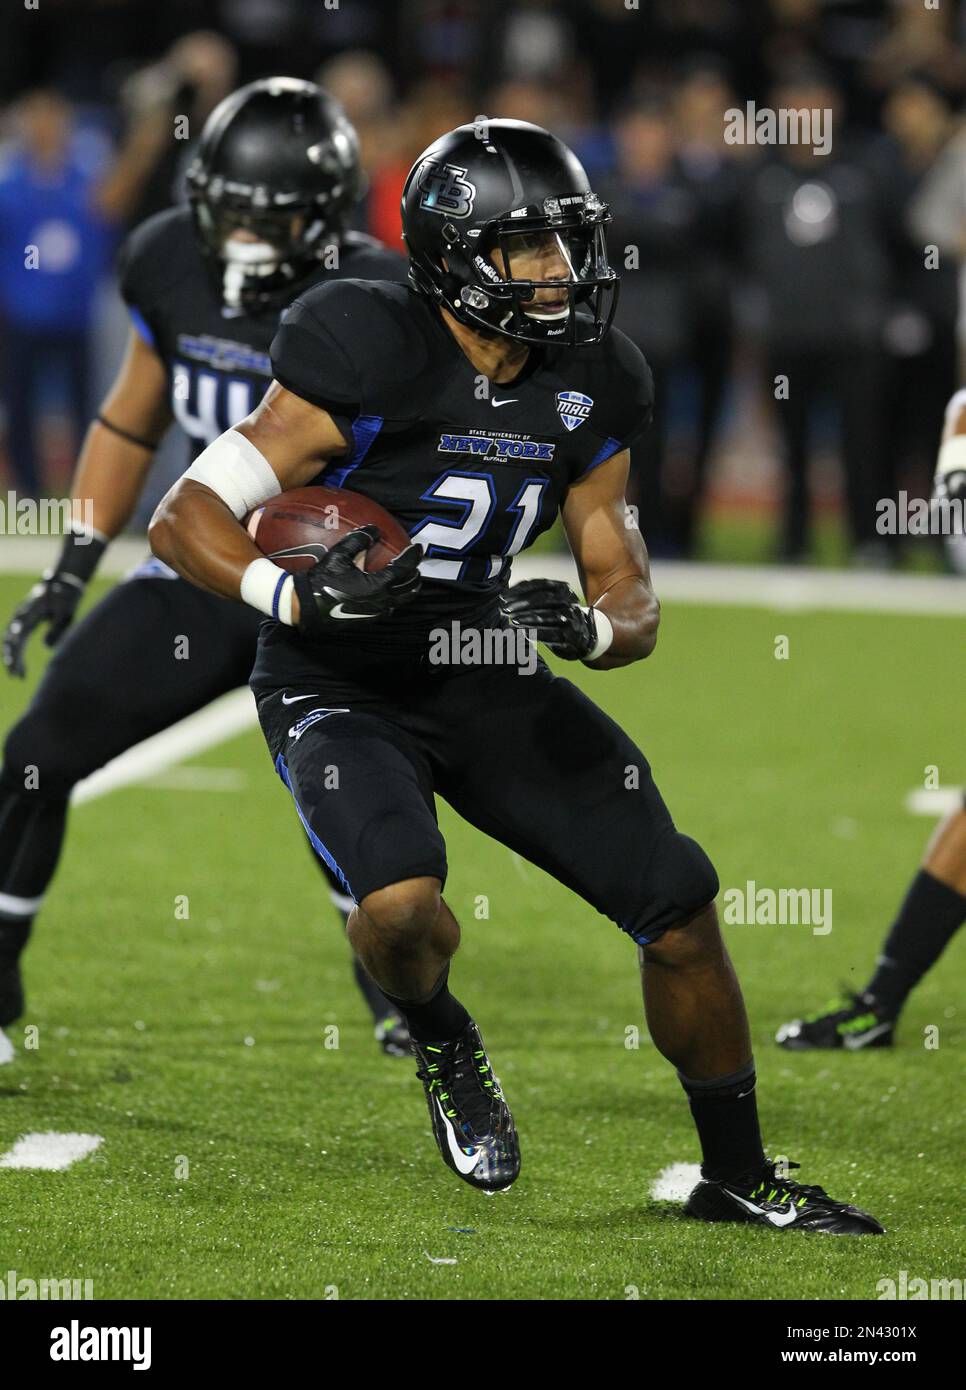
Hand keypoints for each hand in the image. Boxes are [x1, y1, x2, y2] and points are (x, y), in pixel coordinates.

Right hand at [2, 572, 83, 678]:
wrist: (62, 586)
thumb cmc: (64, 597)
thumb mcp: (64, 610)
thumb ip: (57, 626)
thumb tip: (47, 647)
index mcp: (29, 610)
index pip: (18, 630)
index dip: (14, 645)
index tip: (13, 658)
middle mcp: (20, 616)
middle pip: (11, 638)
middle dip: (11, 656)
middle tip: (14, 674)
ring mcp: (21, 622)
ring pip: (11, 643)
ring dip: (13, 659)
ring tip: (17, 676)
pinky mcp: (24, 627)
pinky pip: (18, 644)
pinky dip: (18, 657)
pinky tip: (21, 673)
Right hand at [293, 525, 422, 636]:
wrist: (308, 605)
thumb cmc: (323, 580)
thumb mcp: (338, 556)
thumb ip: (358, 541)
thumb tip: (374, 529)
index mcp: (378, 586)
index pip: (404, 569)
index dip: (413, 557)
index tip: (417, 547)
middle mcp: (382, 601)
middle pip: (409, 588)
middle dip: (415, 575)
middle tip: (415, 563)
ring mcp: (376, 612)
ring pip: (401, 600)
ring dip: (408, 588)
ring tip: (407, 577)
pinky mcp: (369, 618)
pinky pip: (390, 606)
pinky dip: (395, 597)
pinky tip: (389, 590)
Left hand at [501, 578, 598, 659]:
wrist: (586, 636)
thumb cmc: (559, 617)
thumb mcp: (550, 603)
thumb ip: (533, 597)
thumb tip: (504, 598)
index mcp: (563, 589)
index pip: (540, 585)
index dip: (520, 590)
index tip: (503, 598)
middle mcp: (569, 601)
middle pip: (543, 599)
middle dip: (521, 604)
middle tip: (504, 610)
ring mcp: (572, 618)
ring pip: (548, 616)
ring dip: (528, 618)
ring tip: (513, 621)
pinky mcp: (571, 636)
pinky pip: (553, 634)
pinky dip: (538, 633)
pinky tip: (524, 633)